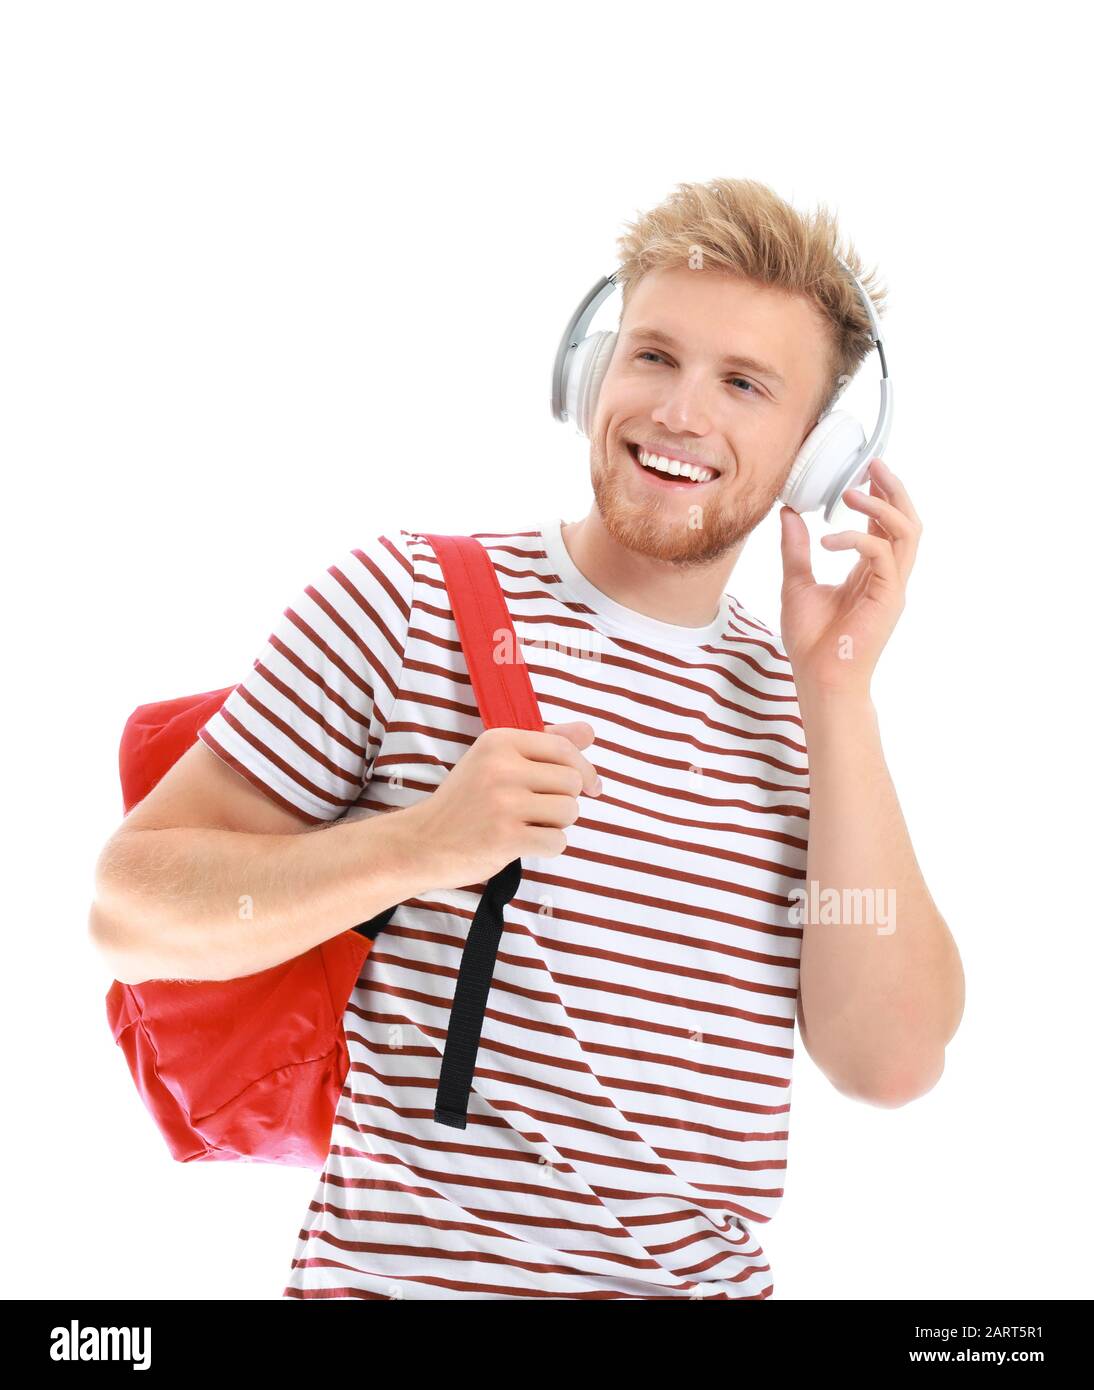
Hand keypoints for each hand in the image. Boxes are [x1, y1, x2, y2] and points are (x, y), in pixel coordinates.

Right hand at [406, 722, 601, 890]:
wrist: (422, 842)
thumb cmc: (465, 801)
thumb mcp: (496, 761)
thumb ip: (544, 744)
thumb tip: (589, 732)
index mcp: (499, 741)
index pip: (564, 748)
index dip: (585, 768)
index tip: (590, 785)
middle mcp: (501, 768)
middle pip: (572, 781)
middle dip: (565, 800)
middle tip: (539, 809)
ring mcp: (503, 804)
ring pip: (569, 812)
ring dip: (557, 824)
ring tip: (528, 825)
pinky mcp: (506, 838)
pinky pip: (557, 841)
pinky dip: (548, 847)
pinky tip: (524, 843)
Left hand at [779, 458, 921, 700]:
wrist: (818, 679)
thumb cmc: (811, 640)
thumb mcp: (796, 583)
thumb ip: (796, 549)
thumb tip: (789, 514)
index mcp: (870, 572)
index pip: (886, 525)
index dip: (880, 495)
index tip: (863, 471)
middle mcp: (887, 576)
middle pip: (907, 521)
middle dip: (893, 490)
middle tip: (872, 465)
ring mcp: (891, 587)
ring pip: (906, 532)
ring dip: (881, 507)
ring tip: (852, 492)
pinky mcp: (888, 598)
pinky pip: (881, 555)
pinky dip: (857, 539)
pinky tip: (827, 540)